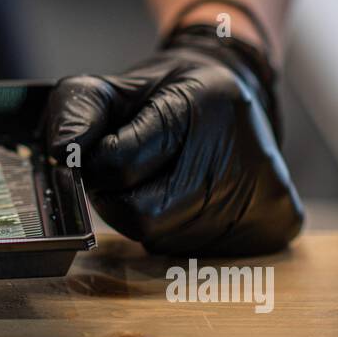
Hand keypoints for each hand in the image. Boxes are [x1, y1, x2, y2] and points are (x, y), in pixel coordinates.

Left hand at [45, 25, 301, 255]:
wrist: (237, 96)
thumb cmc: (169, 93)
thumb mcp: (118, 85)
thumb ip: (79, 110)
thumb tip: (63, 149)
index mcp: (206, 106)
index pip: (120, 165)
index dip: (99, 162)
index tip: (106, 149)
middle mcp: (243, 154)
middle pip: (142, 215)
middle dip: (120, 197)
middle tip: (132, 172)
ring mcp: (265, 197)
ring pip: (165, 239)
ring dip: (149, 216)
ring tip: (167, 179)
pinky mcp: (274, 226)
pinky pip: (197, 251)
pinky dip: (181, 230)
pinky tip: (195, 197)